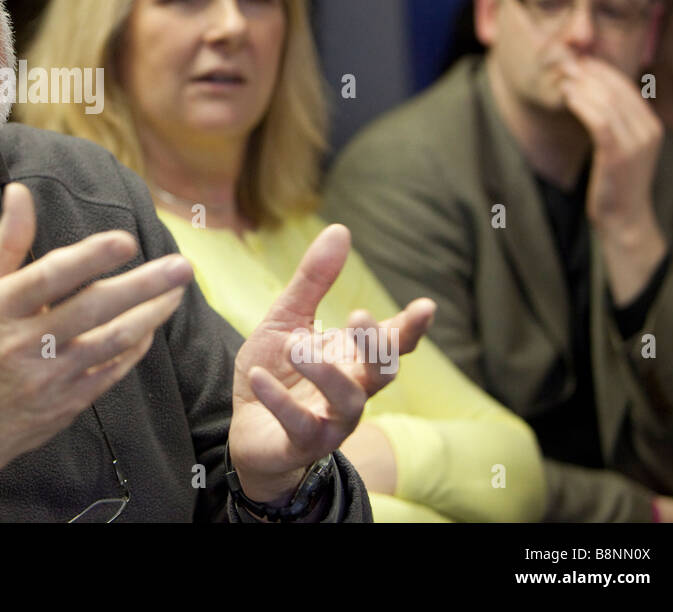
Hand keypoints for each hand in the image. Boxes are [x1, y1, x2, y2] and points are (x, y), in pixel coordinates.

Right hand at [0, 182, 190, 474]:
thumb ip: (6, 244)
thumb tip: (22, 192)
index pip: (50, 277)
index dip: (89, 258)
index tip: (126, 240)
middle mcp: (23, 344)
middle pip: (92, 309)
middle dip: (142, 286)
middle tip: (182, 267)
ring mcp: (49, 378)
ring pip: (112, 341)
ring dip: (151, 315)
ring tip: (177, 292)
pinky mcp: (67, 404)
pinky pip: (112, 370)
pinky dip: (136, 346)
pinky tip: (151, 324)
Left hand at [227, 225, 435, 501]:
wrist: (247, 425)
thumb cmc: (276, 369)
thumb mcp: (287, 319)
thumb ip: (314, 281)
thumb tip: (341, 229)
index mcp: (352, 356)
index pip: (392, 343)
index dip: (411, 328)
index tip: (425, 307)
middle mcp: (353, 389)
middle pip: (382, 372)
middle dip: (378, 346)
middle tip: (359, 316)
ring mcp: (332, 420)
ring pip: (349, 401)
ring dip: (326, 372)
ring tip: (296, 345)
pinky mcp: (303, 443)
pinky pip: (300, 425)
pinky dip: (282, 401)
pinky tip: (261, 377)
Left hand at [560, 57, 667, 304]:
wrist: (623, 218)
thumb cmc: (614, 180)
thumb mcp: (619, 145)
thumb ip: (612, 119)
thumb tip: (589, 90)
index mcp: (651, 123)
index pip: (625, 84)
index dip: (599, 69)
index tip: (574, 60)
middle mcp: (649, 129)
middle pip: (616, 88)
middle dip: (588, 72)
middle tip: (563, 63)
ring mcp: (637, 143)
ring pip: (608, 101)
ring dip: (583, 85)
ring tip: (562, 77)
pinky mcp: (619, 156)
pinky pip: (601, 122)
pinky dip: (584, 106)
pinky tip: (568, 98)